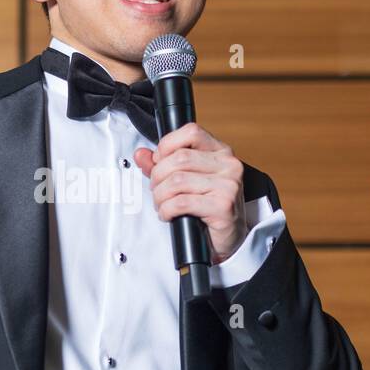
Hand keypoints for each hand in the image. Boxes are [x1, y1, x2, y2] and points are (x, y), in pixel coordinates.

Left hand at [134, 122, 247, 262]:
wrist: (229, 238)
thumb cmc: (209, 208)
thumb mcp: (186, 180)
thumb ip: (163, 165)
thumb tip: (141, 154)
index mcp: (221, 152)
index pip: (191, 132)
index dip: (167, 146)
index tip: (158, 162)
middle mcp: (229, 165)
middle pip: (179, 158)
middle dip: (158, 176)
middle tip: (157, 190)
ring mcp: (228, 185)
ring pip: (177, 181)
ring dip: (161, 196)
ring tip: (163, 204)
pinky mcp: (223, 206)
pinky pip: (181, 202)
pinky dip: (167, 210)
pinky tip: (169, 215)